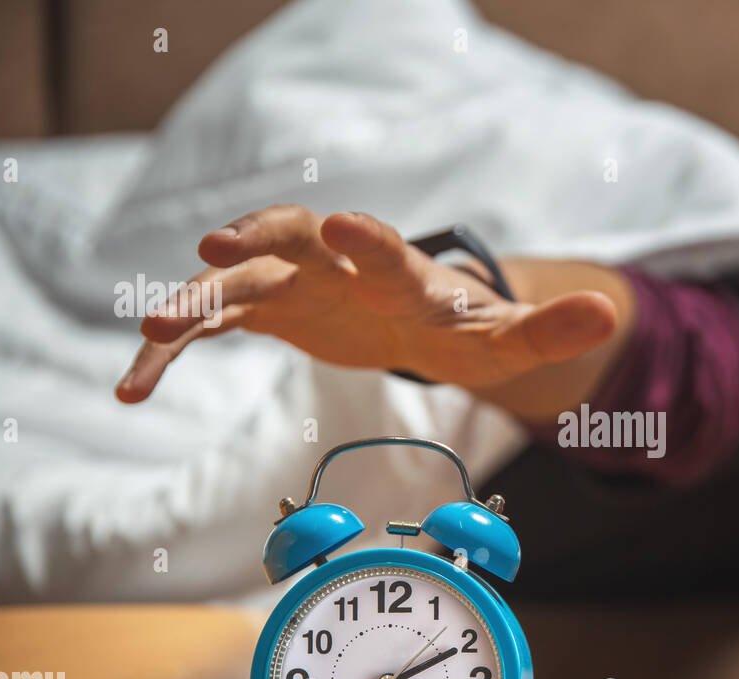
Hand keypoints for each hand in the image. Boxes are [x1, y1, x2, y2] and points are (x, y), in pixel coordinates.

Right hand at [114, 205, 616, 401]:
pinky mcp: (264, 312)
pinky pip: (208, 327)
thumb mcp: (503, 339)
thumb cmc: (459, 326)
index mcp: (396, 270)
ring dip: (197, 302)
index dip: (365, 237)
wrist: (411, 317)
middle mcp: (335, 264)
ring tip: (156, 331)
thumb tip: (606, 313)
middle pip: (292, 242)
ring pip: (235, 283)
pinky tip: (132, 388)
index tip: (342, 229)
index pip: (382, 246)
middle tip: (216, 251)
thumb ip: (547, 329)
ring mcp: (294, 284)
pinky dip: (172, 351)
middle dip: (258, 248)